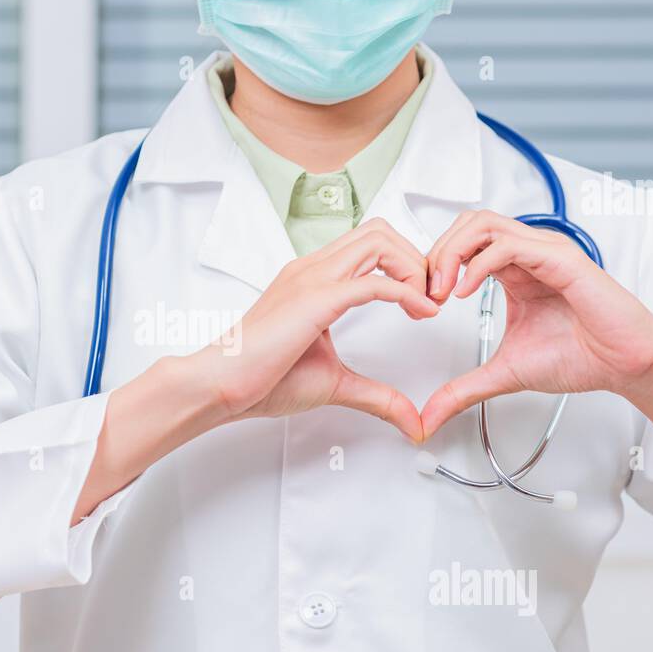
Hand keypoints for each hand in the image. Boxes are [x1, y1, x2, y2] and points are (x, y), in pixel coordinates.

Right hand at [196, 218, 438, 441]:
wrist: (221, 383)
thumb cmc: (261, 379)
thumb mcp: (335, 383)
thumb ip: (377, 395)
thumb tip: (411, 420)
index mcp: (312, 279)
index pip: (368, 244)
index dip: (404, 264)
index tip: (422, 301)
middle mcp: (312, 269)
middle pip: (379, 231)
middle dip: (416, 258)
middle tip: (431, 297)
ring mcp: (312, 279)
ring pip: (378, 241)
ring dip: (413, 267)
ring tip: (426, 303)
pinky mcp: (315, 300)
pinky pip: (373, 281)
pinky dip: (406, 292)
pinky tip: (419, 312)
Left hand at [420, 210, 652, 437]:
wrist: (626, 364)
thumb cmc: (581, 357)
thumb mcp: (505, 372)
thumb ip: (464, 390)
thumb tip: (430, 415)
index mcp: (515, 270)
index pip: (463, 243)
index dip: (435, 266)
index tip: (422, 302)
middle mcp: (529, 253)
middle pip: (467, 223)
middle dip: (437, 253)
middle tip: (425, 292)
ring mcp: (545, 251)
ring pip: (484, 225)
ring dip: (452, 253)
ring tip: (441, 289)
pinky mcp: (561, 259)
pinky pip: (509, 245)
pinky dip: (478, 264)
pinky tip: (464, 292)